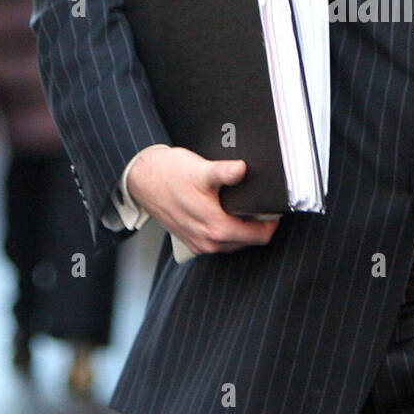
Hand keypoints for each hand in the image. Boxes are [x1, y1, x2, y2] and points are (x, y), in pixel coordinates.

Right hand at [126, 145, 280, 256]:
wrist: (141, 179)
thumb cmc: (169, 174)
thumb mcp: (201, 170)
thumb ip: (224, 172)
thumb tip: (243, 169)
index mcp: (216, 229)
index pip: (259, 236)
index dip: (271, 221)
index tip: (273, 206)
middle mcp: (208, 242)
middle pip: (249, 240)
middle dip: (258, 223)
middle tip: (259, 202)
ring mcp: (199, 244)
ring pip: (234, 242)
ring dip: (242, 227)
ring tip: (242, 205)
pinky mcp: (190, 240)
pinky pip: (218, 241)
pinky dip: (226, 229)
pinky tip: (223, 210)